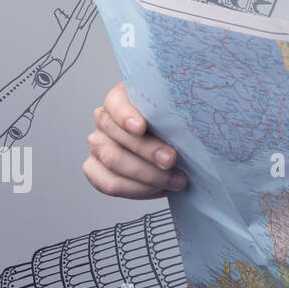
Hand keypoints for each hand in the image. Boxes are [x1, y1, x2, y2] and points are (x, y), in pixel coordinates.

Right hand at [83, 81, 186, 197]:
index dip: (126, 115)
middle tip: (171, 159)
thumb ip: (176, 113)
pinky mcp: (96, 170)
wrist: (171, 146)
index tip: (141, 127)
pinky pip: (110, 184)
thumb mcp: (176, 113)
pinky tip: (160, 187)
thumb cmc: (173, 125)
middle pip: (117, 135)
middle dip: (147, 150)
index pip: (116, 102)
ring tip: (176, 179)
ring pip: (113, 161)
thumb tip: (192, 122)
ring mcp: (98, 145)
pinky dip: (138, 189)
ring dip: (148, 174)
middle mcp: (104, 120)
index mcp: (121, 99)